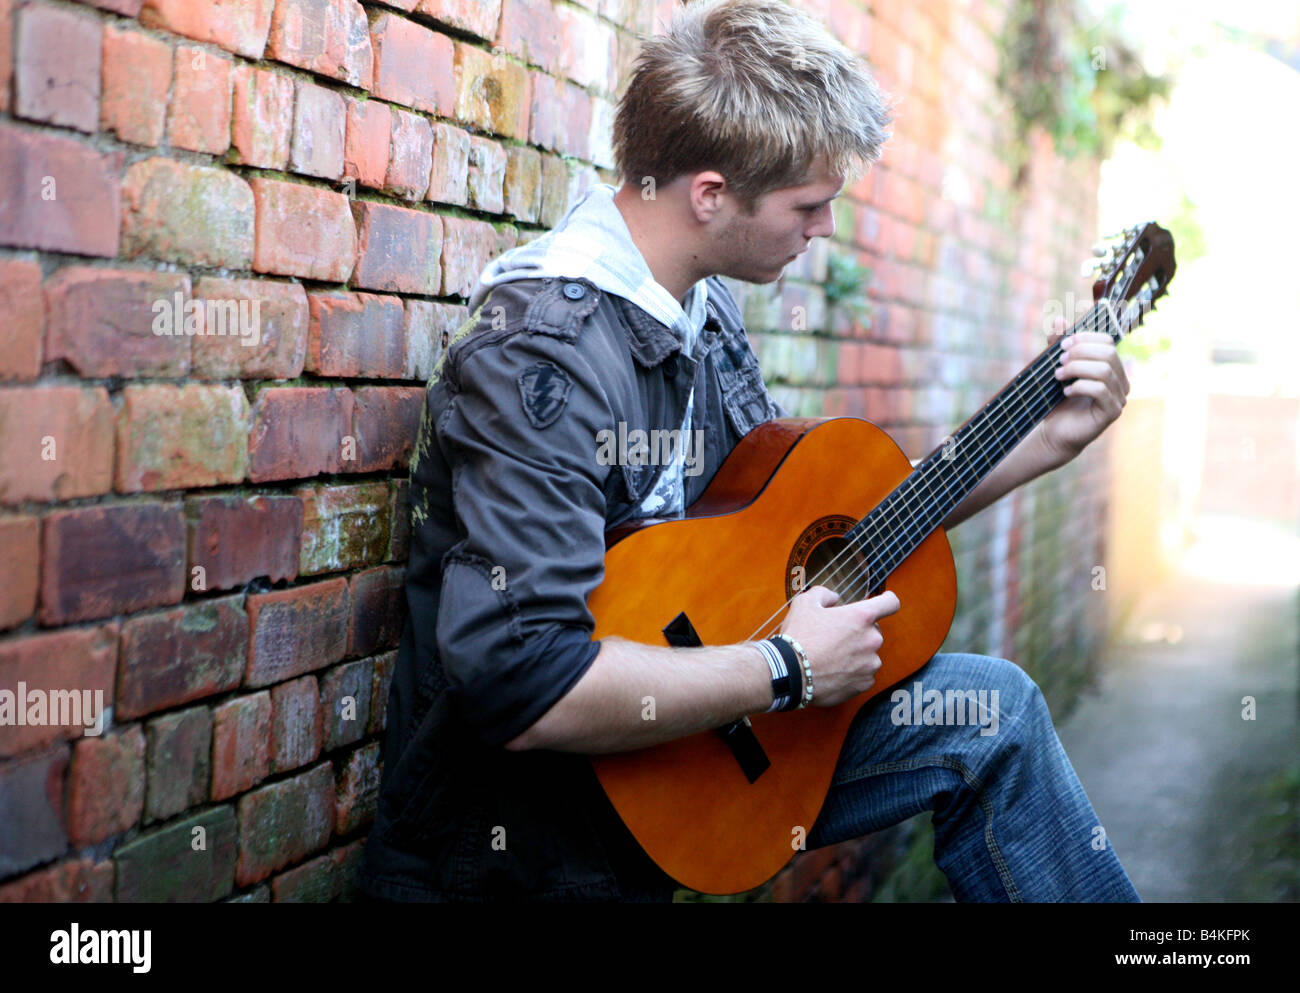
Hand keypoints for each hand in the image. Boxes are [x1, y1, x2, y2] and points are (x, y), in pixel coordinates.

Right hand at [779, 585, 900, 706]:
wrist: (790, 673)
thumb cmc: (798, 636)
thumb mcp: (805, 603)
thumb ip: (824, 594)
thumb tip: (835, 599)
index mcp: (861, 617)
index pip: (890, 603)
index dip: (887, 601)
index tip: (883, 603)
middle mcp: (872, 640)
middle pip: (874, 631)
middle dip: (858, 632)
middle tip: (835, 637)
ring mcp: (870, 664)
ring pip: (868, 654)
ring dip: (856, 654)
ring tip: (831, 658)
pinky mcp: (864, 683)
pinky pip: (863, 674)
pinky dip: (852, 672)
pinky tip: (833, 672)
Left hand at [1039, 317, 1130, 464]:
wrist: (1055, 432)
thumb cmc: (1058, 400)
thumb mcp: (1057, 368)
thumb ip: (1058, 345)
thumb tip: (1059, 319)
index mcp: (1111, 367)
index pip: (1107, 342)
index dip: (1085, 338)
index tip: (1063, 344)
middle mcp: (1121, 381)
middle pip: (1107, 353)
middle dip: (1080, 353)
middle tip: (1059, 361)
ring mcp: (1119, 398)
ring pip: (1104, 371)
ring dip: (1076, 369)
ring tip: (1058, 376)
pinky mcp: (1111, 413)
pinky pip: (1100, 391)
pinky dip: (1080, 386)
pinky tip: (1066, 391)